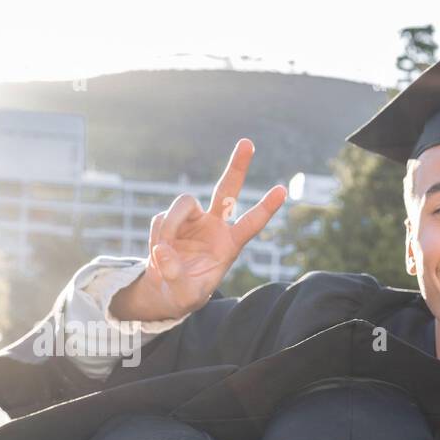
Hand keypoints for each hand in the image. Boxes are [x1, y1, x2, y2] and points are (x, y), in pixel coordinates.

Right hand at [114, 139, 286, 320]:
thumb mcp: (186, 297)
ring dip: (169, 225)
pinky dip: (157, 236)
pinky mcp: (171, 219)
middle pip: (227, 189)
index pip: (251, 223)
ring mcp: (192, 219)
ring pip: (183, 203)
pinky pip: (160, 219)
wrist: (166, 290)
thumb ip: (177, 277)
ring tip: (163, 251)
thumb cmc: (186, 293)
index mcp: (229, 245)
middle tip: (248, 142)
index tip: (283, 190)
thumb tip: (164, 250)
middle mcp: (214, 226)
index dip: (266, 207)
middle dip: (237, 166)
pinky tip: (158, 253)